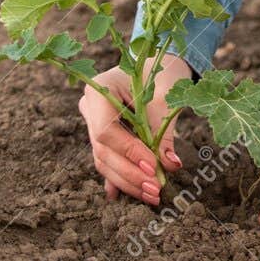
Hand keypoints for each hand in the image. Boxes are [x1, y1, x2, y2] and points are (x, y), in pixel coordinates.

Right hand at [78, 57, 191, 205]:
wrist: (159, 65)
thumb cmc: (162, 75)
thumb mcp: (166, 100)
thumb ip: (164, 133)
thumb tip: (169, 166)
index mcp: (100, 88)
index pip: (106, 129)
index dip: (128, 152)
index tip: (153, 168)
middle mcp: (90, 106)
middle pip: (103, 149)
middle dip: (129, 173)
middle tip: (155, 189)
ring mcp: (92, 122)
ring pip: (103, 159)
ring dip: (127, 181)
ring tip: (153, 195)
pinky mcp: (102, 135)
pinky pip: (108, 159)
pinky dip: (121, 177)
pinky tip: (128, 196)